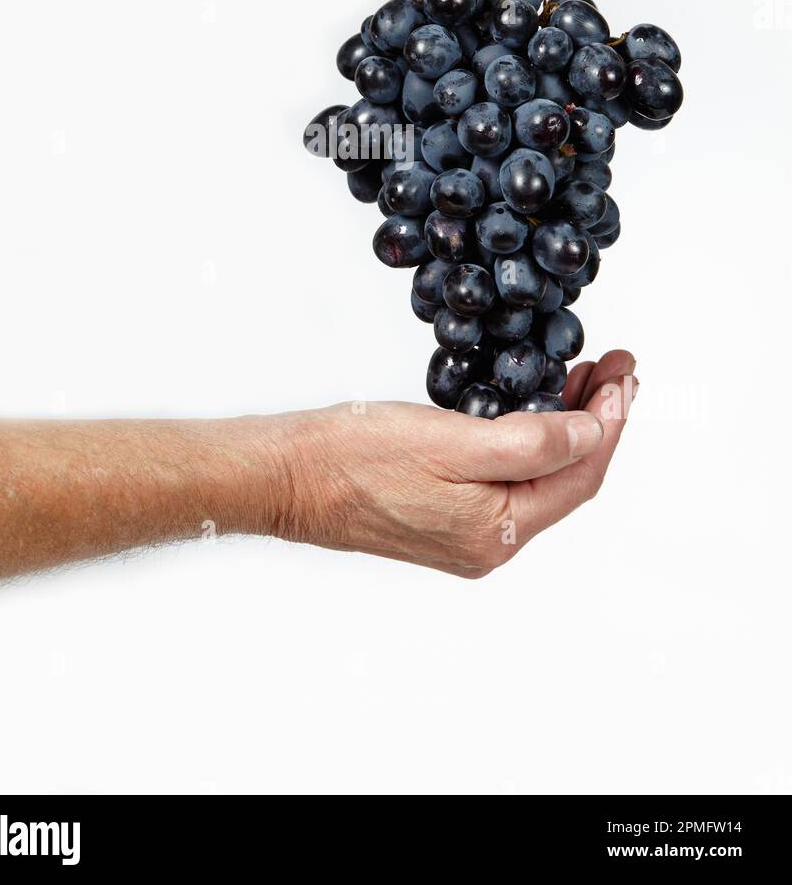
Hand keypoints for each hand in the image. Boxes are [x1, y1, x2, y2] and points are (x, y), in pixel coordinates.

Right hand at [276, 349, 635, 577]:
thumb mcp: (451, 440)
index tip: (626, 375)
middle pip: (565, 480)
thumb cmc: (354, 455)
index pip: (579, 475)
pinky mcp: (444, 517)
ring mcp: (465, 535)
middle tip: (616, 368)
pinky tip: (530, 407)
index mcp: (497, 533)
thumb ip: (530, 442)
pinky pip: (507, 479)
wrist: (286, 476)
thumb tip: (593, 434)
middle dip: (597, 422)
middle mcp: (488, 545)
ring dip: (566, 428)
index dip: (610, 423)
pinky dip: (530, 439)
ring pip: (538, 479)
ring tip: (584, 377)